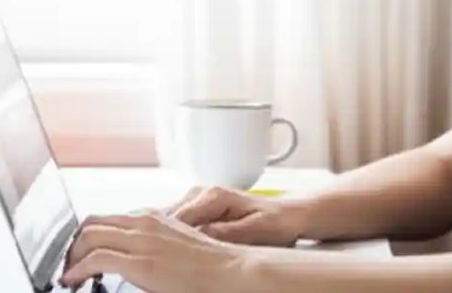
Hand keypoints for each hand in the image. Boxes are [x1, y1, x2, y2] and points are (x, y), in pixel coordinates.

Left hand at [61, 212, 253, 292]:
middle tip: (69, 262)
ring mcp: (140, 239)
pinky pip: (95, 259)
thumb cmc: (210, 265)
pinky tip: (73, 281)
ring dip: (72, 255)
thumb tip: (134, 258)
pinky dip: (77, 270)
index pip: (106, 218)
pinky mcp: (139, 261)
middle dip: (74, 244)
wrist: (230, 271)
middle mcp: (142, 222)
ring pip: (88, 236)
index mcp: (150, 217)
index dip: (87, 235)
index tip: (79, 251)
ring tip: (69, 273)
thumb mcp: (175, 243)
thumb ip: (152, 244)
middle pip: (91, 223)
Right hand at [166, 185, 311, 246]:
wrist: (289, 215)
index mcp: (214, 196)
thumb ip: (226, 232)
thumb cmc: (277, 221)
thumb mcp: (255, 229)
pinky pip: (178, 223)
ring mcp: (198, 200)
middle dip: (162, 236)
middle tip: (163, 258)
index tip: (164, 254)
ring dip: (166, 236)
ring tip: (168, 255)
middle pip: (168, 217)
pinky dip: (173, 236)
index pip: (178, 217)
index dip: (167, 237)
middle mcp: (202, 194)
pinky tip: (177, 250)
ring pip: (169, 220)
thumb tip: (201, 235)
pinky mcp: (199, 210)